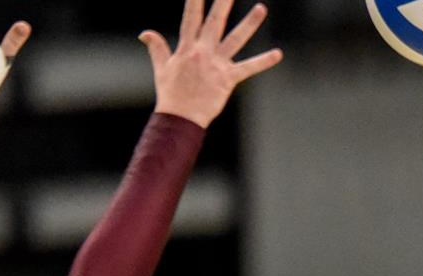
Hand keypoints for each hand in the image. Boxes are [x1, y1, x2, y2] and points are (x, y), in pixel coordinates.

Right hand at [142, 0, 284, 128]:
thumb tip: (145, 33)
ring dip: (249, 24)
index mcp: (187, 48)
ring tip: (262, 8)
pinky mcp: (228, 79)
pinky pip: (249, 68)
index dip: (195, 2)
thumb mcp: (162, 68)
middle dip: (223, 3)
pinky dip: (263, 62)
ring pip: (236, 39)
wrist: (180, 118)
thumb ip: (157, 48)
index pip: (190, 18)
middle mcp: (203, 52)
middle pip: (215, 22)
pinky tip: (277, 54)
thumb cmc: (171, 94)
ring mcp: (217, 64)